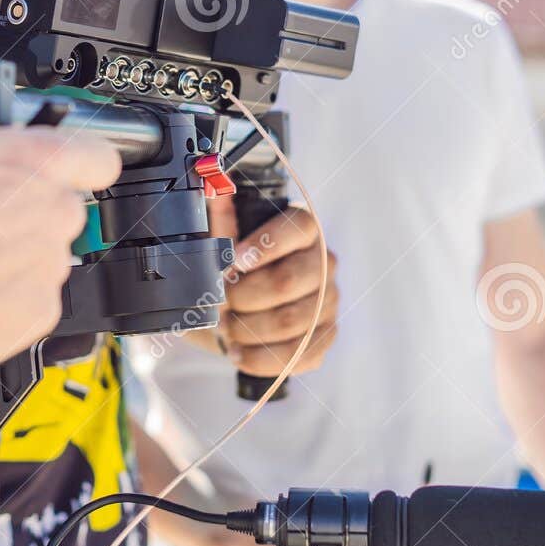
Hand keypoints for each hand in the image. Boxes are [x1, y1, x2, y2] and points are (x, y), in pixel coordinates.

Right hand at [0, 92, 120, 376]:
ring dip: (14, 258)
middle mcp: (53, 212)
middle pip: (61, 210)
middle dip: (27, 214)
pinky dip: (6, 300)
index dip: (77, 164)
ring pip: (43, 258)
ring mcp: (49, 267)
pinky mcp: (36, 314)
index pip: (97, 157)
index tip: (53, 172)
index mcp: (35, 160)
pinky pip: (31, 302)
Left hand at [211, 197, 338, 378]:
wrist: (233, 315)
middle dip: (243, 296)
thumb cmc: (230, 274)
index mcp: (304, 228)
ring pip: (291, 321)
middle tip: (218, 301)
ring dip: (247, 329)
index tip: (231, 261)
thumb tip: (214, 188)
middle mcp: (324, 263)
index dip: (263, 245)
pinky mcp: (324, 338)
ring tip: (224, 328)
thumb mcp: (220, 246)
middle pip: (287, 280)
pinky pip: (297, 354)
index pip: (297, 227)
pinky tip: (237, 352)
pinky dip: (260, 357)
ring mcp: (329, 303)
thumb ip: (220, 221)